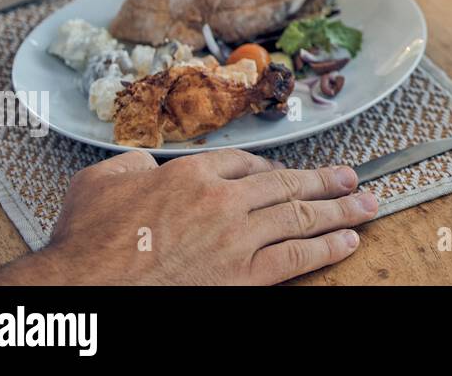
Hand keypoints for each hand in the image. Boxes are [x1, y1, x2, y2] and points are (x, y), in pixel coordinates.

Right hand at [0, 150, 375, 284]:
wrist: (85, 289)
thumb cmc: (85, 244)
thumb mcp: (101, 180)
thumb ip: (135, 165)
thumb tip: (148, 165)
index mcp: (191, 174)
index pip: (245, 162)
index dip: (270, 166)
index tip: (285, 170)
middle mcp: (222, 200)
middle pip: (286, 183)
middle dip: (325, 180)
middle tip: (352, 177)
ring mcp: (236, 238)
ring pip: (300, 215)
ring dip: (340, 208)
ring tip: (366, 203)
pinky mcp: (242, 276)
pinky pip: (296, 257)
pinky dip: (327, 248)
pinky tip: (347, 241)